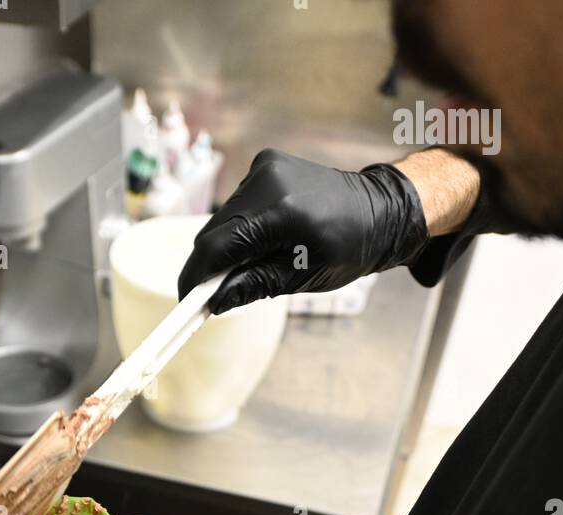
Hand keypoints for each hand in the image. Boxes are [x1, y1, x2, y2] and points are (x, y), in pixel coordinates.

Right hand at [178, 149, 429, 312]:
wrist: (377, 210)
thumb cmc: (349, 247)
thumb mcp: (301, 277)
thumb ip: (253, 286)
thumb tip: (214, 302)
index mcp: (281, 211)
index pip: (218, 247)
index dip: (196, 277)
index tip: (185, 301)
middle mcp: (267, 180)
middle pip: (214, 231)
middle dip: (207, 266)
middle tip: (206, 297)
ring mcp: (264, 168)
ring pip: (222, 218)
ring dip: (223, 247)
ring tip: (242, 269)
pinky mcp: (264, 165)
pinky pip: (236, 204)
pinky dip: (237, 228)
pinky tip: (257, 241)